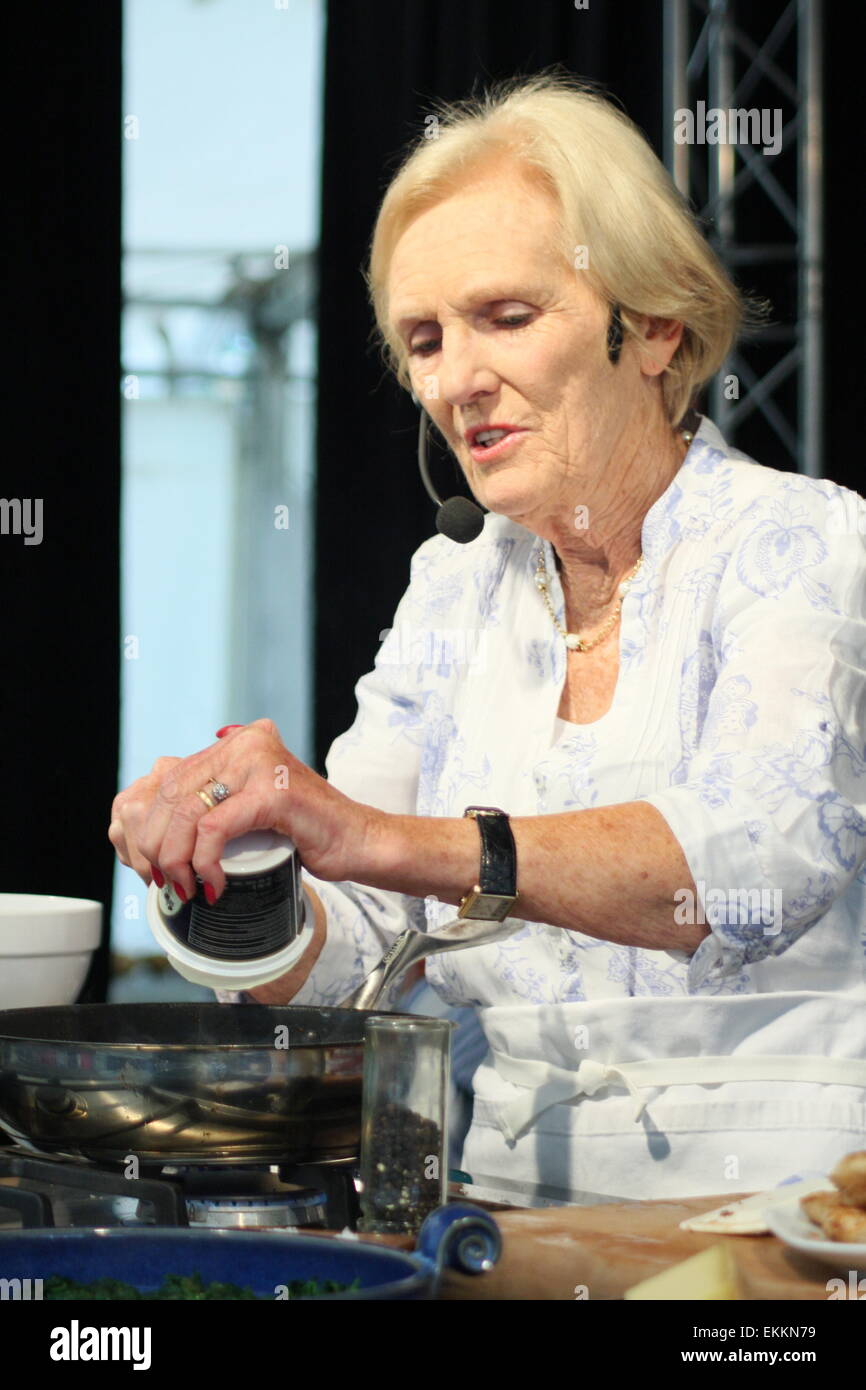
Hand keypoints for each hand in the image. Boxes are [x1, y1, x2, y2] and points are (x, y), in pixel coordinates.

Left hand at [108, 718, 383, 899]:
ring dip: (175, 859)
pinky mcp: (273, 791)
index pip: (163, 778)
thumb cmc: (303, 833)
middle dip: (153, 846)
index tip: (144, 863)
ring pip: (186, 813)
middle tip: (161, 881)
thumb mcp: (246, 810)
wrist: (358, 841)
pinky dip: (205, 862)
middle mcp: (243, 743)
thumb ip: (210, 803)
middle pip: (168, 795)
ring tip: (184, 888)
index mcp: (233, 743)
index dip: (142, 824)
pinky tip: (214, 885)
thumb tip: (143, 827)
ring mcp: (259, 763)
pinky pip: (216, 829)